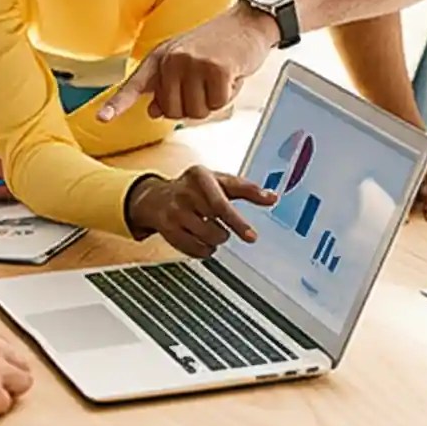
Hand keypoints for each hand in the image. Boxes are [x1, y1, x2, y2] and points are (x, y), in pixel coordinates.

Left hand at [99, 2, 279, 122]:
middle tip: (205, 85)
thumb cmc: (217, 46)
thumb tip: (153, 110)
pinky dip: (227, 97)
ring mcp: (192, 63)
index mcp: (159, 58)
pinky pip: (217, 105)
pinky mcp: (216, 69)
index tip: (101, 119)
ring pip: (195, 113)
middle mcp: (171, 60)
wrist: (248, 23)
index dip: (117, 104)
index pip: (134, 85)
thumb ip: (167, 86)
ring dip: (211, 102)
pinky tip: (231, 76)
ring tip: (218, 78)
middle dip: (192, 106)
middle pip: (172, 112)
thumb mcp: (185, 62)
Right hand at [126, 166, 276, 257]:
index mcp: (200, 175)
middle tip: (247, 235)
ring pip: (207, 236)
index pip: (222, 200)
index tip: (253, 236)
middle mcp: (185, 192)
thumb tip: (273, 197)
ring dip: (219, 239)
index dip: (238, 220)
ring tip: (217, 232)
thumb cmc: (193, 188)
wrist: (154, 198)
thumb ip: (246, 189)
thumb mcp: (218, 181)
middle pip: (216, 218)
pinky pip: (194, 248)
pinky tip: (205, 242)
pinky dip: (205, 250)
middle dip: (234, 228)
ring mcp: (175, 211)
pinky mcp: (167, 229)